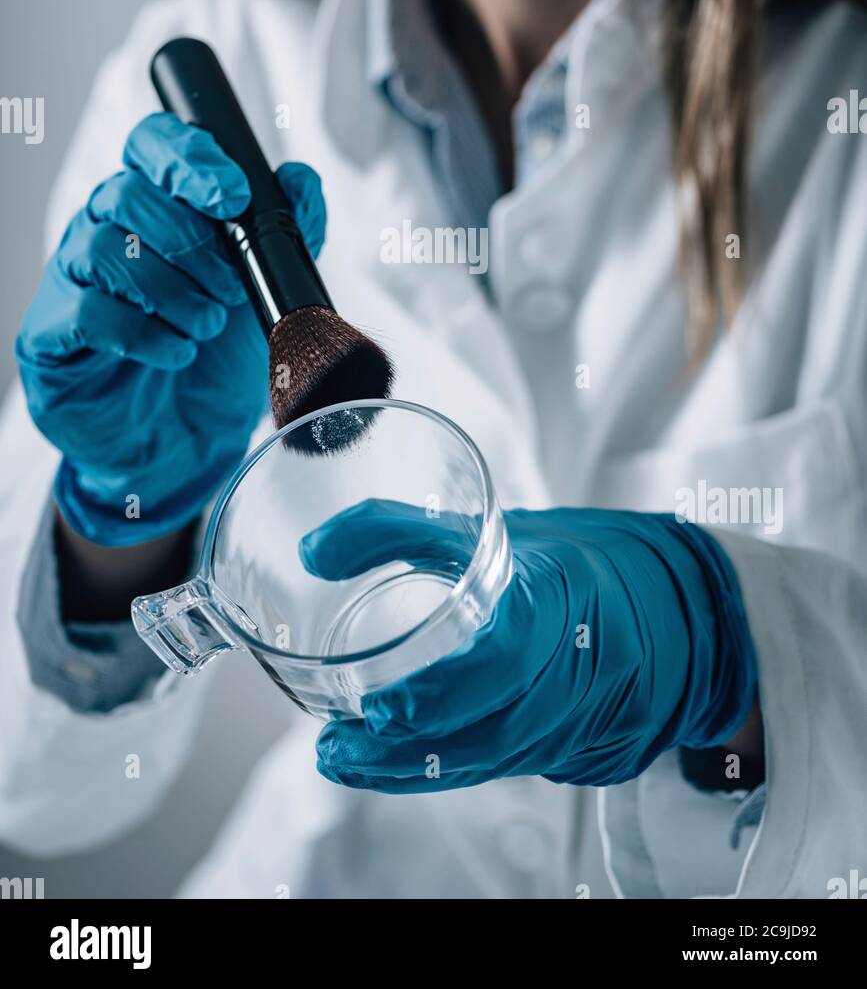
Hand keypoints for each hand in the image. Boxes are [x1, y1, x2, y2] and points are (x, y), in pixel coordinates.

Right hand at [16, 112, 325, 546]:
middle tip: (230, 287)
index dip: (188, 158)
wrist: (186, 444)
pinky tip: (176, 353)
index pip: (153, 144)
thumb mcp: (269, 294)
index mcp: (156, 206)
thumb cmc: (218, 360)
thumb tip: (301, 181)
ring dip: (171, 289)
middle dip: (192, 240)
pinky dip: (143, 332)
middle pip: (128, 193)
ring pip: (105, 248)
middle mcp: (106, 230)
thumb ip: (291, 234)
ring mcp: (73, 279)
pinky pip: (87, 311)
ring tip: (207, 325)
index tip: (231, 195)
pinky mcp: (52, 334)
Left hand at [303, 502, 757, 791]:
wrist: (683, 608)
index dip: (440, 690)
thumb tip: (311, 550)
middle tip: (334, 751)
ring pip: (493, 760)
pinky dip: (452, 768)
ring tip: (348, 761)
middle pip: (489, 731)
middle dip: (405, 753)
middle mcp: (579, 671)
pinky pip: (509, 767)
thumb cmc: (579, 560)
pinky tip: (401, 765)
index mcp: (563, 601)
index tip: (376, 705)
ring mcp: (586, 722)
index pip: (503, 659)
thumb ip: (402, 530)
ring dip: (416, 771)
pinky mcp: (585, 754)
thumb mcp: (496, 528)